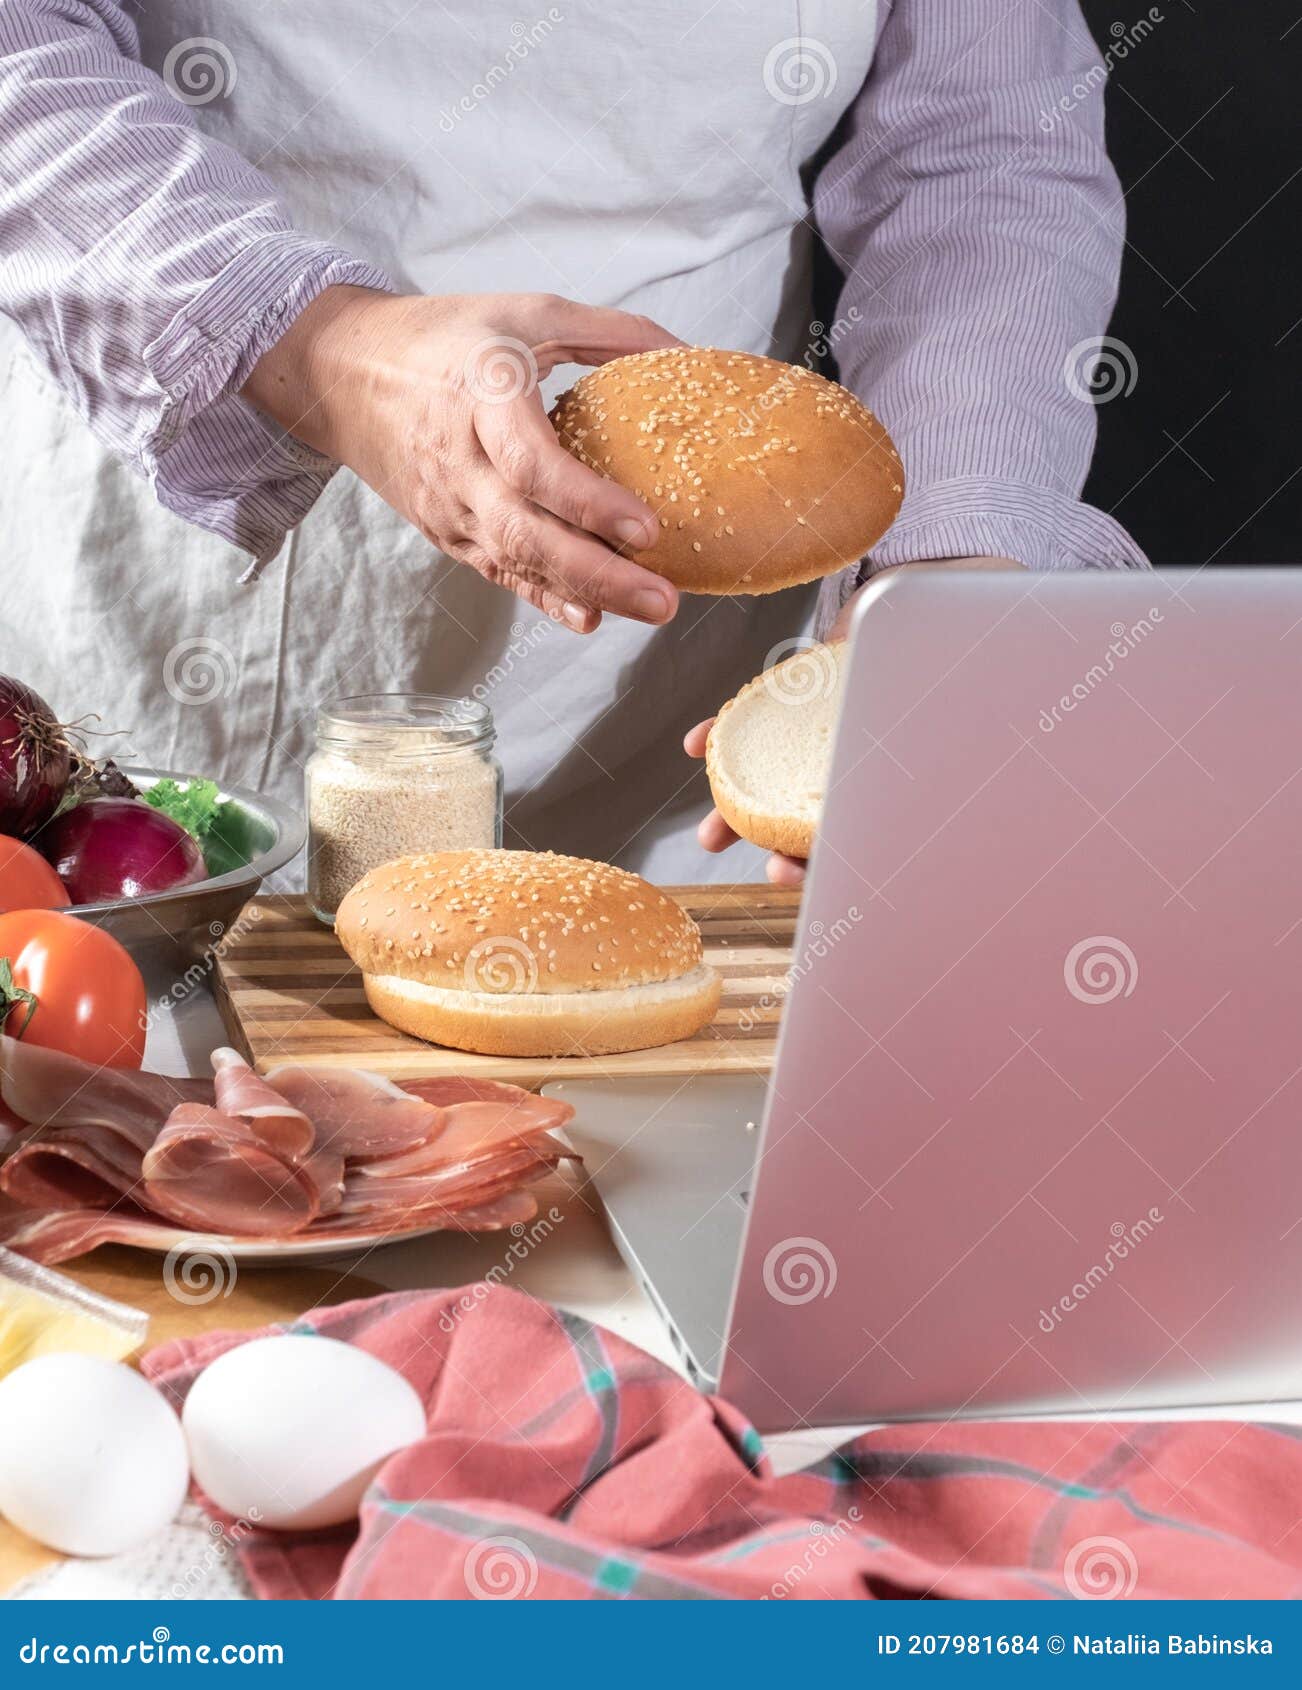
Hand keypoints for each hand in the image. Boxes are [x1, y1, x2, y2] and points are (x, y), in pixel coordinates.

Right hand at [243, 286, 681, 631]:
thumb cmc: (445, 338)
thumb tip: (689, 353)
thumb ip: (609, 331)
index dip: (588, 503)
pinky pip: (500, 573)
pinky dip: (546, 599)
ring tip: (651, 609)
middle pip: (526, 534)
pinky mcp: (446, 532)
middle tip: (665, 600)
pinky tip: (591, 617)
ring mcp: (449, 505)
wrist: (344, 373)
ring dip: (586, 593)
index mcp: (480, 394)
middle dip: (600, 574)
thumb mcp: (527, 312)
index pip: (531, 464)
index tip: (648, 528)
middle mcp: (459, 460)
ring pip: (517, 563)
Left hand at [688, 556, 1023, 883]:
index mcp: (895, 783)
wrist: (937, 594)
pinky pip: (753, 725)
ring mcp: (819, 739)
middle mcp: (853, 769)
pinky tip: (696, 743)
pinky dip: (722, 734)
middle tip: (766, 867)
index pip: (860, 840)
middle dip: (785, 855)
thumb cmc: (963, 648)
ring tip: (709, 836)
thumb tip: (985, 765)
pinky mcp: (795, 701)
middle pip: (816, 826)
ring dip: (738, 812)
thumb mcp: (962, 693)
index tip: (797, 874)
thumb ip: (958, 723)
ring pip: (775, 786)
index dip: (828, 867)